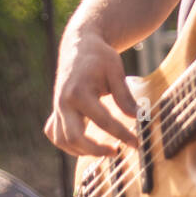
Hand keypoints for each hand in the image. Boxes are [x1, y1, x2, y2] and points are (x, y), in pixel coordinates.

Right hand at [44, 28, 138, 156]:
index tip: (137, 144)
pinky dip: (68, 145)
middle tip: (117, 151)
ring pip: (63, 140)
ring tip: (104, 150)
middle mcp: (64, 103)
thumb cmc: (99, 57)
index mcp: (79, 92)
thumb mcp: (115, 71)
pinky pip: (55, 135)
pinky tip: (85, 146)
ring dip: (82, 151)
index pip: (103, 121)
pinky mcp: (56, 111)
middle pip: (74, 138)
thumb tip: (139, 117)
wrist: (79, 45)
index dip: (122, 134)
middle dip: (96, 150)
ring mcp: (57, 108)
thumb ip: (125, 96)